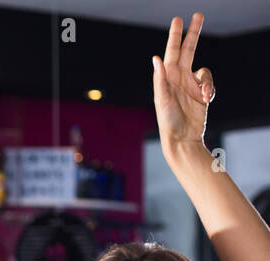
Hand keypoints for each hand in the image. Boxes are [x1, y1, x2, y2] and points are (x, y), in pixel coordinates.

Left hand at [153, 14, 212, 150]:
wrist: (182, 138)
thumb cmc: (168, 121)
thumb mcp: (162, 99)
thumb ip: (160, 79)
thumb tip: (155, 58)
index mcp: (167, 77)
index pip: (172, 51)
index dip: (176, 35)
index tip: (179, 19)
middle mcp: (178, 78)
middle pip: (188, 50)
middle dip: (193, 33)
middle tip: (198, 14)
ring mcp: (190, 85)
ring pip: (205, 70)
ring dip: (208, 81)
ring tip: (205, 96)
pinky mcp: (201, 93)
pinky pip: (209, 84)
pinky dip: (211, 89)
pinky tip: (207, 101)